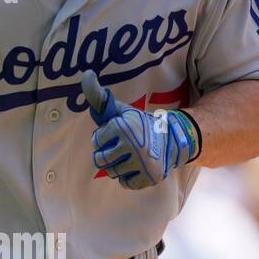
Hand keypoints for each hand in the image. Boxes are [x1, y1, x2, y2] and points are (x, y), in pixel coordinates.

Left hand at [81, 69, 200, 189]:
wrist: (173, 139)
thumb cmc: (140, 125)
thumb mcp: (121, 111)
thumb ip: (100, 97)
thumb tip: (85, 75)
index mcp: (123, 128)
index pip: (96, 140)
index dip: (105, 137)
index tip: (118, 133)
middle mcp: (132, 146)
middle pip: (100, 160)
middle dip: (108, 154)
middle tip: (122, 147)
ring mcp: (142, 163)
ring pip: (112, 172)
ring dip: (118, 165)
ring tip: (130, 156)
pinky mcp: (149, 178)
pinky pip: (125, 183)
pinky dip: (130, 177)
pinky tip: (138, 166)